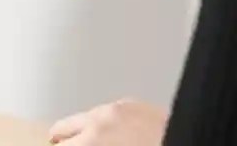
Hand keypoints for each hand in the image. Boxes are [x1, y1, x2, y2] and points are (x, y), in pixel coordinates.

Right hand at [49, 99, 166, 144]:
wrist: (189, 138)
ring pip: (85, 116)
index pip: (62, 143)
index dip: (59, 145)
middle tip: (59, 143)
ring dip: (82, 129)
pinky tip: (113, 132)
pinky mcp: (132, 103)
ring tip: (86, 140)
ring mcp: (115, 107)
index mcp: (93, 138)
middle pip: (63, 127)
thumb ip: (88, 145)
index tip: (56, 145)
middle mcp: (100, 118)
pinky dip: (105, 121)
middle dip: (61, 138)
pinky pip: (108, 111)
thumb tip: (77, 143)